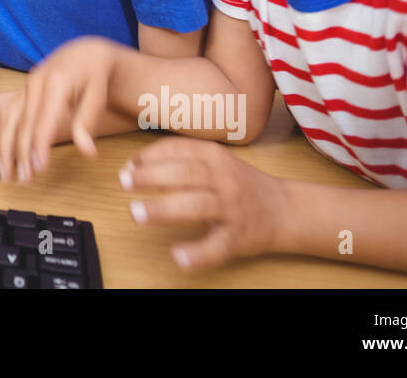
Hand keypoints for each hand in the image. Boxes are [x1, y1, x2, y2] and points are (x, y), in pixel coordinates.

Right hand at [0, 36, 120, 182]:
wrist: (82, 53)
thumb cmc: (93, 76)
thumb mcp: (98, 96)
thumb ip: (88, 123)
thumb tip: (87, 152)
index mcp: (55, 82)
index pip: (44, 119)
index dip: (39, 144)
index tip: (39, 168)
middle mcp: (35, 83)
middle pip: (22, 122)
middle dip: (20, 153)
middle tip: (24, 180)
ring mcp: (24, 87)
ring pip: (8, 120)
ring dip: (6, 148)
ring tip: (8, 175)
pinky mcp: (20, 93)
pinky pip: (6, 116)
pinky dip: (2, 138)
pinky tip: (3, 157)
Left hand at [121, 135, 292, 271]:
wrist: (283, 209)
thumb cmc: (238, 183)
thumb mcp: (215, 161)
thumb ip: (180, 159)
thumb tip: (135, 163)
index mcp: (215, 157)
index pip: (178, 150)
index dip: (150, 156)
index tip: (128, 165)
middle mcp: (224, 179)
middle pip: (185, 174)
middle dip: (151, 177)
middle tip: (123, 182)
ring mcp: (232, 208)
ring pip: (197, 206)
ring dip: (164, 209)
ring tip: (136, 213)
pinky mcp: (238, 237)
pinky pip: (217, 246)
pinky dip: (197, 252)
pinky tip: (178, 256)